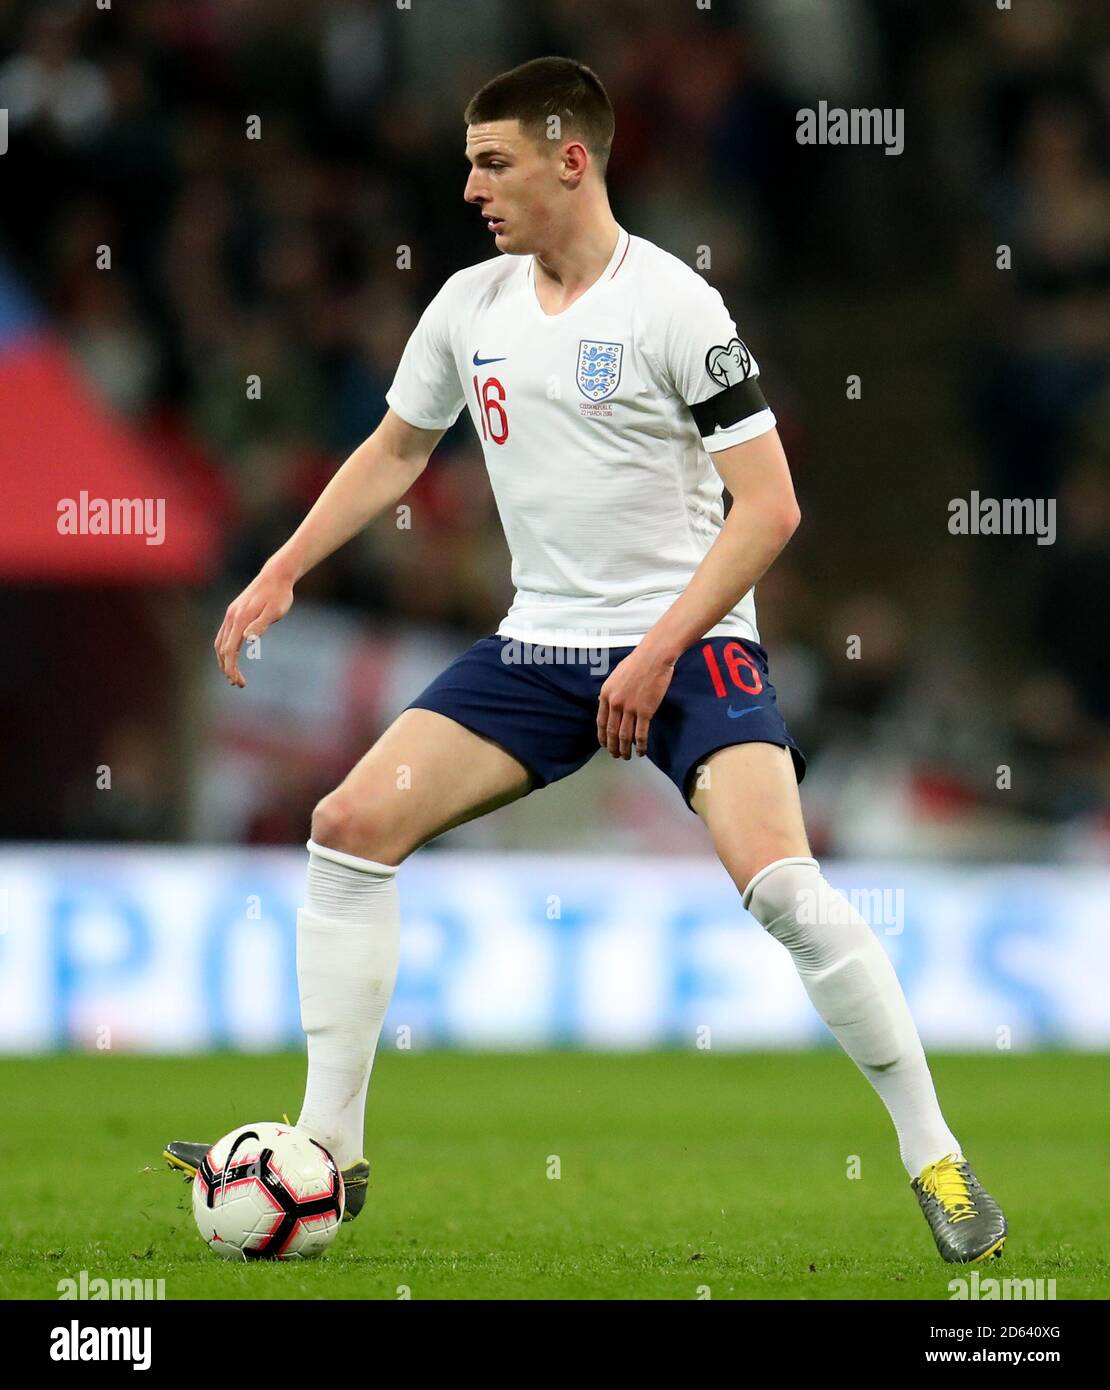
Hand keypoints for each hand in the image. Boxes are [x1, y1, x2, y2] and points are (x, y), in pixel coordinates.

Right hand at [214, 564, 294, 686]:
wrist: (276, 576)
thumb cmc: (279, 595)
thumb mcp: (274, 612)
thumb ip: (261, 625)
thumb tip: (247, 640)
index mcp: (240, 619)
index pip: (229, 650)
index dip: (232, 669)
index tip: (239, 682)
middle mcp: (231, 617)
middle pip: (222, 649)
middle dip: (228, 668)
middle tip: (239, 683)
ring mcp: (231, 614)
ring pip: (220, 641)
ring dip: (224, 660)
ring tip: (233, 674)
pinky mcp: (234, 612)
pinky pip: (224, 634)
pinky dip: (225, 648)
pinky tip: (232, 654)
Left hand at [596, 644, 675, 758]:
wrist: (654, 657)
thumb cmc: (637, 663)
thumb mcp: (615, 676)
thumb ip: (610, 692)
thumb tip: (605, 702)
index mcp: (606, 694)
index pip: (601, 721)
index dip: (602, 736)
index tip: (604, 744)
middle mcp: (615, 703)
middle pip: (612, 732)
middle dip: (613, 747)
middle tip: (615, 754)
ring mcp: (630, 708)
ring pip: (625, 736)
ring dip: (625, 749)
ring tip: (627, 756)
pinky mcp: (645, 711)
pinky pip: (641, 734)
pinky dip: (641, 745)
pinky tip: (641, 751)